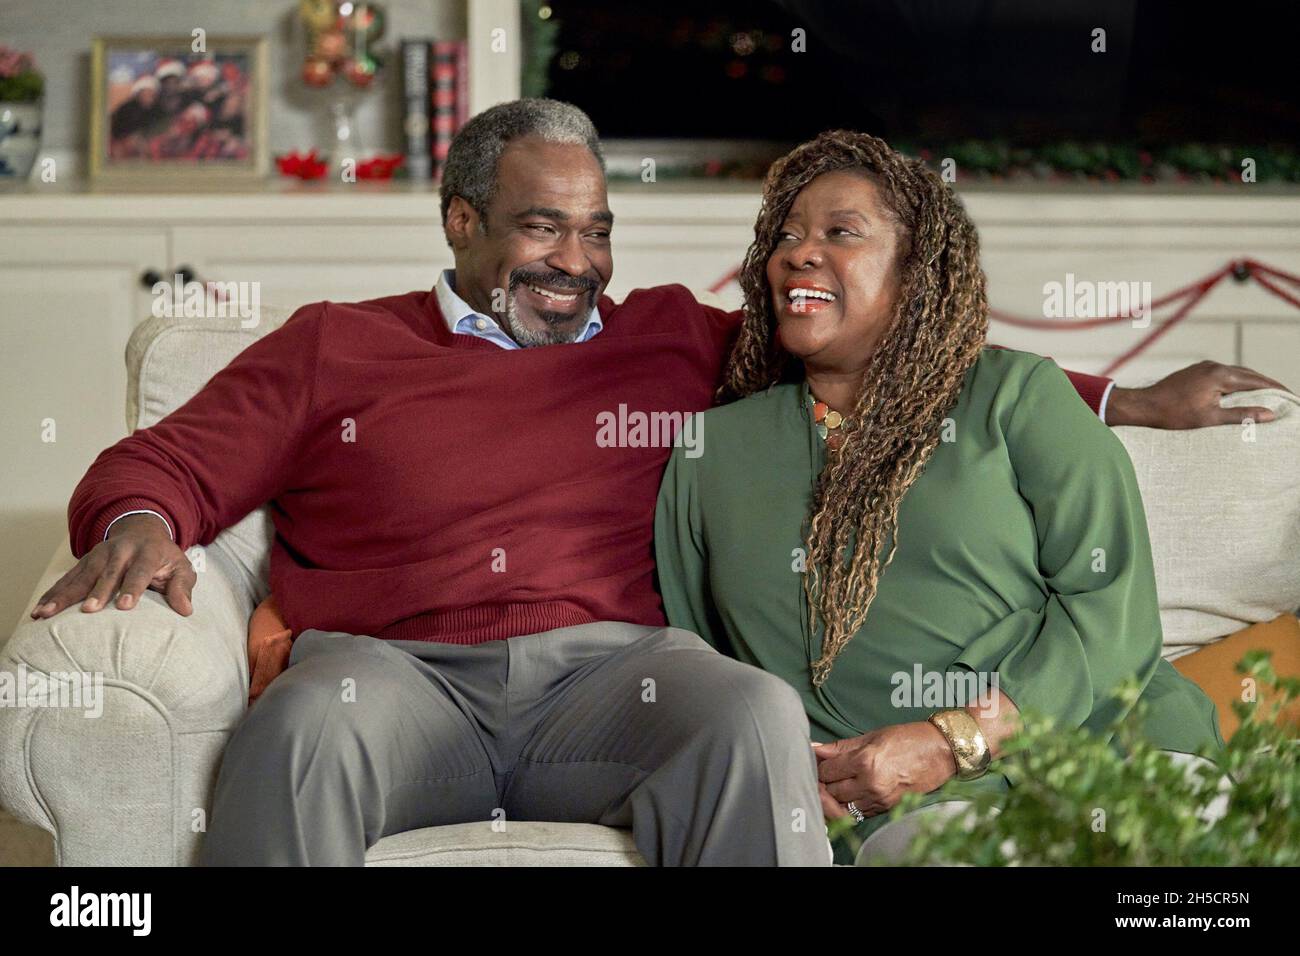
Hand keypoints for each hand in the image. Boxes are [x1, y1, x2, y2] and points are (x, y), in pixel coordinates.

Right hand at [30, 513, 194, 618]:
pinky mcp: (84, 562)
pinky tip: (39, 610)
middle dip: (97, 592)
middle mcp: (120, 552)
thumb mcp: (181, 568)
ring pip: (80, 577)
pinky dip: (52, 594)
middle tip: (88, 612)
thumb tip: (186, 610)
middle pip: (107, 574)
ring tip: (46, 615)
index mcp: (147, 553)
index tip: (125, 606)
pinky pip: (66, 580)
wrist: (142, 530)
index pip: (140, 571)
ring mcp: (99, 556)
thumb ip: (182, 587)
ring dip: (62, 596)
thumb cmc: (164, 557)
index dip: (133, 587)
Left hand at [813, 722, 956, 817]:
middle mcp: (871, 784)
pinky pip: (857, 813)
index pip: (826, 771)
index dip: (818, 766)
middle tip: (823, 772)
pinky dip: (848, 805)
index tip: (818, 760)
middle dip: (823, 782)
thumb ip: (840, 747)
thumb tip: (814, 749)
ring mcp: (879, 799)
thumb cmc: (908, 739)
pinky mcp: (886, 809)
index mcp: (865, 761)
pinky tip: (848, 793)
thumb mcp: (871, 736)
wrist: (941, 752)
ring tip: (833, 784)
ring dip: (833, 797)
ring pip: (840, 807)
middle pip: (830, 791)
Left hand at [1107, 360, 1289, 428]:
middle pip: (1249, 374)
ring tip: (1267, 394)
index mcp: (1220, 375)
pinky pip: (1223, 374)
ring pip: (1236, 373)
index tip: (1290, 397)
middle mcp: (1214, 366)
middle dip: (1268, 384)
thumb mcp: (1210, 418)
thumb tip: (1269, 414)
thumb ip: (1241, 416)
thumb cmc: (1173, 415)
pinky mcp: (1196, 371)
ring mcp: (1203, 367)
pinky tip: (1239, 391)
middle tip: (1284, 395)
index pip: (1257, 381)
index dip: (1276, 389)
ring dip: (1252, 382)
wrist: (1143, 405)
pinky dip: (1236, 382)